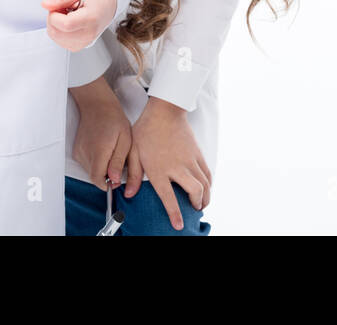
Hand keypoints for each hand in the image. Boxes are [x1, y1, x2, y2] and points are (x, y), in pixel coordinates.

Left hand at [42, 0, 115, 50]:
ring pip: (55, 37)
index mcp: (90, 19)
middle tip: (62, 9)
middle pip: (57, 33)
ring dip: (55, 25)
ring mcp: (83, 43)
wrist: (107, 7)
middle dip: (53, 19)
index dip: (54, 15)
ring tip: (66, 16)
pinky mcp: (77, 47)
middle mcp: (88, 34)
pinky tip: (67, 24)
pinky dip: (58, 31)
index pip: (65, 24)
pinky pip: (58, 41)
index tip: (57, 7)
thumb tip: (46, 4)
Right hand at [70, 77, 131, 187]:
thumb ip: (120, 162)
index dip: (108, 184)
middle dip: (107, 176)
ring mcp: (79, 152)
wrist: (97, 104)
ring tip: (110, 152)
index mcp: (99, 151)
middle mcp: (85, 154)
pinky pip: (86, 164)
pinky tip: (102, 149)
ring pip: (90, 171)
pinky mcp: (76, 150)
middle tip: (116, 161)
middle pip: (94, 177)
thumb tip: (114, 180)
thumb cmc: (115, 120)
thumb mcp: (126, 140)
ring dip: (101, 168)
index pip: (98, 180)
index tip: (117, 178)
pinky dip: (95, 162)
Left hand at [124, 96, 210, 231]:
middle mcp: (177, 167)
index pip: (169, 197)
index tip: (179, 225)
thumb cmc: (147, 131)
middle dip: (197, 204)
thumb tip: (128, 193)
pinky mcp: (197, 153)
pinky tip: (206, 187)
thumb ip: (132, 175)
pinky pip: (207, 172)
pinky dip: (209, 183)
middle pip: (195, 192)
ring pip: (204, 184)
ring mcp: (190, 160)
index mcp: (159, 169)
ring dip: (205, 196)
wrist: (164, 111)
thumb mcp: (134, 152)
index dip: (175, 214)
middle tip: (194, 209)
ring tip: (202, 202)